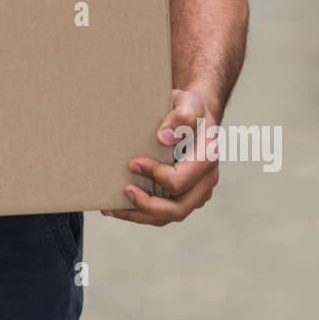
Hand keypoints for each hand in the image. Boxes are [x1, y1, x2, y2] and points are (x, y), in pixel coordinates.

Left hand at [100, 88, 219, 225]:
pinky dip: (140, 214)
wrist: (193, 116)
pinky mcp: (184, 197)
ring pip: (169, 217)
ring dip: (139, 215)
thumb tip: (163, 138)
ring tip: (112, 208)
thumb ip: (181, 116)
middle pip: (178, 209)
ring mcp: (196, 192)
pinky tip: (117, 208)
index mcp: (206, 158)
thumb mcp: (187, 102)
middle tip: (124, 190)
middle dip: (147, 204)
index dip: (155, 176)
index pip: (180, 180)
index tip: (133, 163)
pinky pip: (164, 215)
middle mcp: (206, 180)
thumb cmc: (187, 107)